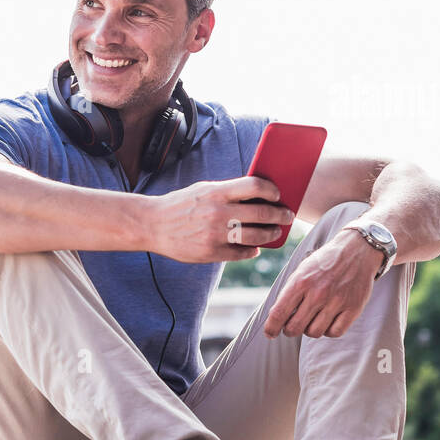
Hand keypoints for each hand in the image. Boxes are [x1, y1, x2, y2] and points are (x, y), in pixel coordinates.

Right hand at [146, 175, 294, 262]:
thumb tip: (259, 195)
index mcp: (216, 192)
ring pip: (256, 236)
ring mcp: (214, 235)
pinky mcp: (210, 253)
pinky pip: (241, 253)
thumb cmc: (180, 205)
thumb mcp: (203, 190)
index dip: (272, 190)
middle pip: (262, 213)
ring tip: (275, 232)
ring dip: (271, 234)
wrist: (152, 225)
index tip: (278, 195)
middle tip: (287, 216)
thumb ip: (228, 191)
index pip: (255, 186)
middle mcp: (217, 213)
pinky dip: (252, 250)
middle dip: (281, 215)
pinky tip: (255, 247)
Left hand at [263, 229, 381, 337]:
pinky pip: (335, 332)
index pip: (279, 313)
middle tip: (291, 327)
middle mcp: (318, 293)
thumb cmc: (324, 262)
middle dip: (289, 331)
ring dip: (309, 330)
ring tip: (311, 320)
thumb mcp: (301, 271)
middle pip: (295, 328)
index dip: (271, 328)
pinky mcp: (353, 308)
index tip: (270, 334)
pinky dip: (328, 331)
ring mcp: (337, 301)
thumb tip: (276, 317)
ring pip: (314, 332)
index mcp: (300, 282)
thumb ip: (289, 292)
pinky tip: (327, 322)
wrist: (356, 250)